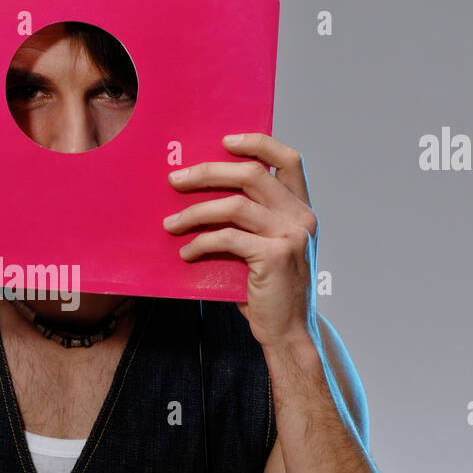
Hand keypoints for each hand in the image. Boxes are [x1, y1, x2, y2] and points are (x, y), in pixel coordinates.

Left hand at [162, 133, 318, 348]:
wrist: (287, 331)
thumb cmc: (267, 288)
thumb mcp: (263, 246)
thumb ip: (249, 220)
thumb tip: (199, 193)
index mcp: (301, 207)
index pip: (288, 159)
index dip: (257, 143)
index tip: (224, 141)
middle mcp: (301, 216)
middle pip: (252, 174)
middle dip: (208, 172)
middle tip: (175, 180)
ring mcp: (291, 235)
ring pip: (235, 206)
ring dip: (195, 212)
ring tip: (170, 224)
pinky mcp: (276, 256)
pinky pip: (228, 239)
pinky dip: (202, 242)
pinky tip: (186, 252)